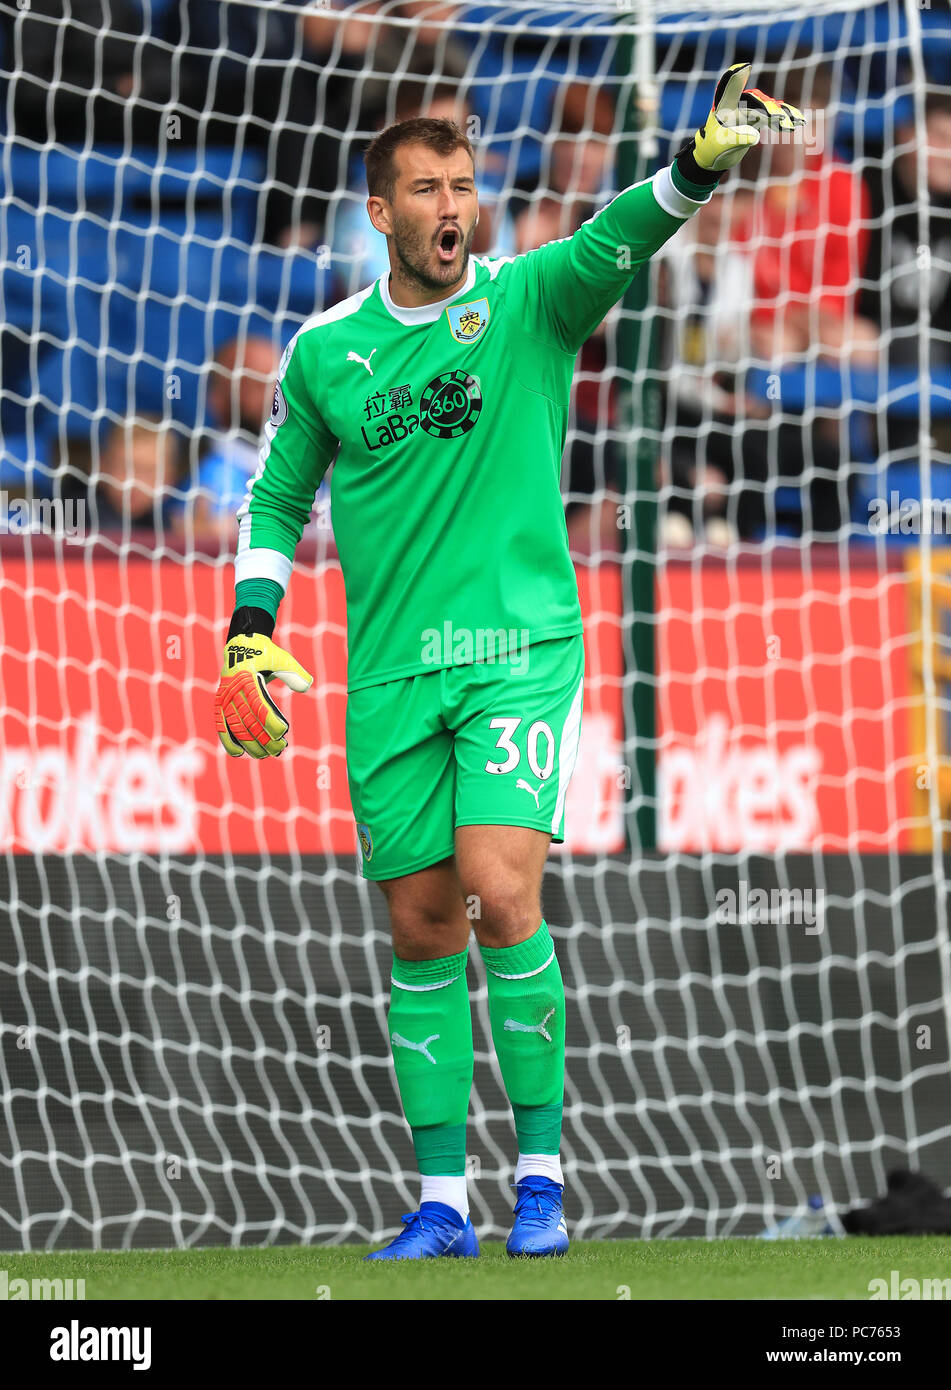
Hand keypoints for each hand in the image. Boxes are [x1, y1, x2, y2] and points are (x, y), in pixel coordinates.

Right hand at [215, 624, 312, 758]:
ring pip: (236, 726)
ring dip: (249, 743)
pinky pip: (221, 725)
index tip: (283, 732)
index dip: (270, 720)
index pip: (259, 705)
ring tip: (264, 755)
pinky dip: (228, 740)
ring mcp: (225, 698)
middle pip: (248, 720)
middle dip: (263, 738)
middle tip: (279, 749)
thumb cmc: (265, 653)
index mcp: (247, 678)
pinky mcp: (221, 704)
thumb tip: (307, 685)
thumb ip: (294, 671)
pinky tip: (239, 753)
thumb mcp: (282, 658)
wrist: (241, 644)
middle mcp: (234, 690)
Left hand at [686, 63, 805, 174]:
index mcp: (725, 104)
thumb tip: (756, 136)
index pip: (730, 85)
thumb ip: (738, 138)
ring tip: (796, 122)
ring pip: (769, 108)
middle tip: (781, 119)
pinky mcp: (759, 116)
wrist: (715, 154)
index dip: (737, 76)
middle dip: (769, 110)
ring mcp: (751, 108)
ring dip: (783, 115)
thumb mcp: (722, 145)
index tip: (745, 67)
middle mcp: (739, 102)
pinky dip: (786, 119)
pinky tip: (799, 122)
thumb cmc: (713, 148)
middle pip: (757, 101)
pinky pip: (774, 116)